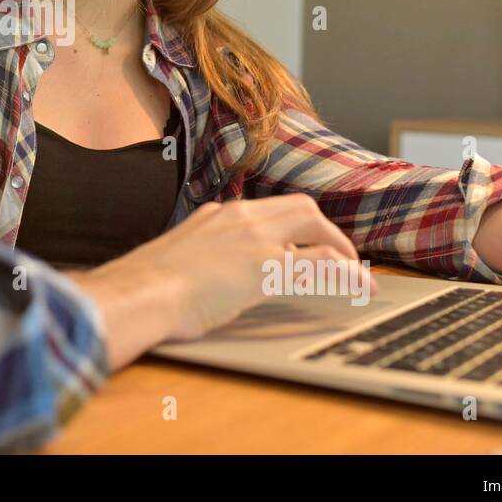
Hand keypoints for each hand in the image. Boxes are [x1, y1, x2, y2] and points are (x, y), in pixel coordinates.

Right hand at [125, 193, 377, 339]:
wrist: (139, 293)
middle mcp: (239, 217)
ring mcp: (254, 239)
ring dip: (341, 248)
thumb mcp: (176, 260)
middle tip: (340, 254)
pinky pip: (321, 265)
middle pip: (299, 207)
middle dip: (325, 229)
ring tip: (357, 273)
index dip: (293, 226)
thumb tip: (204, 273)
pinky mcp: (266, 268)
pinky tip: (362, 287)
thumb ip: (198, 257)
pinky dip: (348, 274)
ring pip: (315, 227)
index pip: (267, 209)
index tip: (303, 243)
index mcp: (216, 215)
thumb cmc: (145, 287)